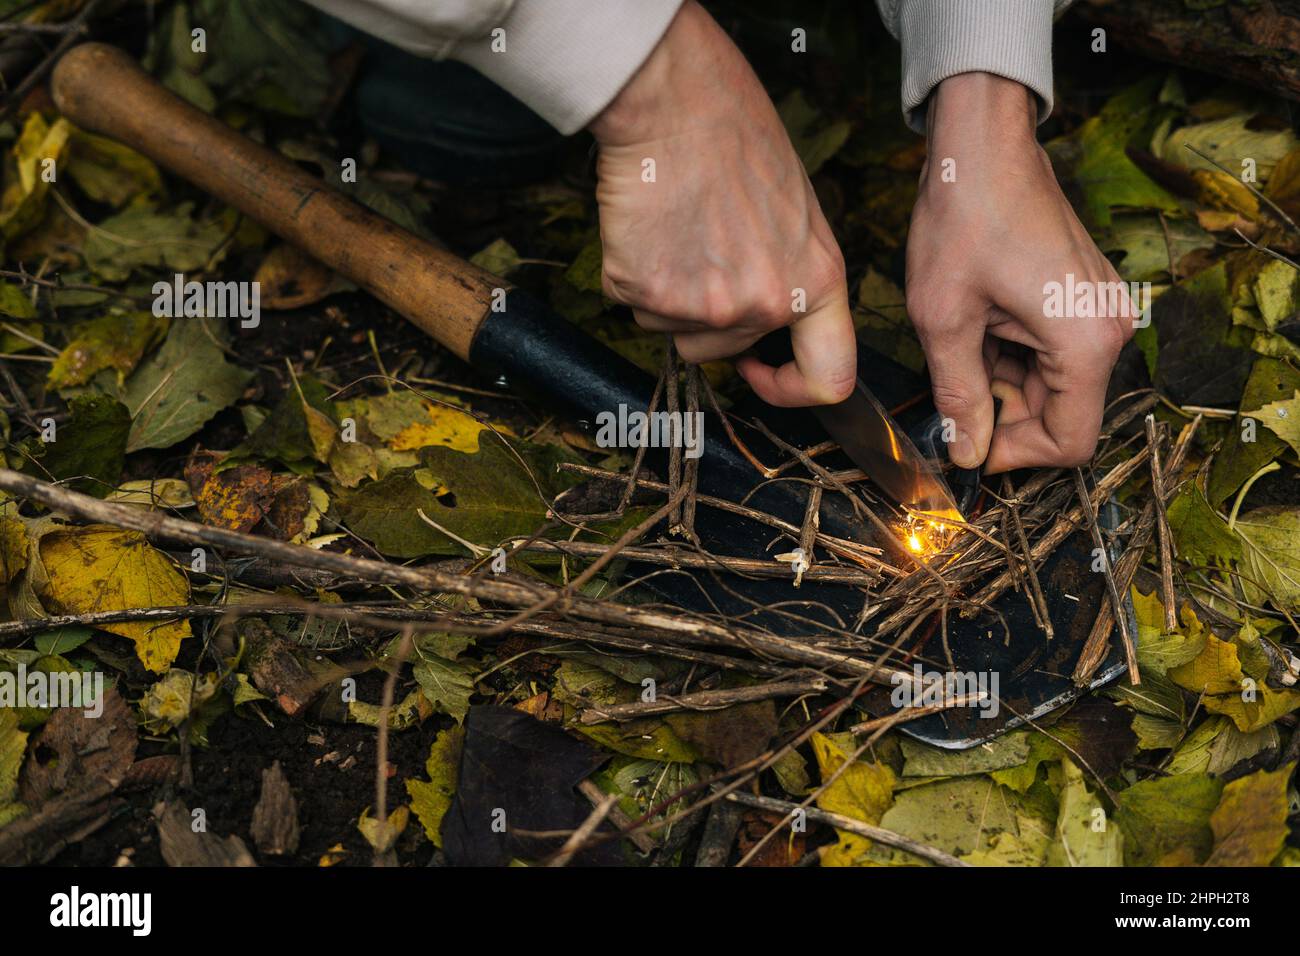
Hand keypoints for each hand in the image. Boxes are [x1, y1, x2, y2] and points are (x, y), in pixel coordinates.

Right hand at [588, 1, 854, 405]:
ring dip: (668, 293)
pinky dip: (631, 271)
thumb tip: (768, 313)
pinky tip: (646, 224)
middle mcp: (764, 304)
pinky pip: (632, 303)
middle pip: (725, 350)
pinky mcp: (646, 294)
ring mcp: (703, 306)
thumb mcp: (796, 211)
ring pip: (674, 330)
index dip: (791, 387)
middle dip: (707, 312)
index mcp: (816, 281)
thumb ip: (787, 272)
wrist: (673, 100)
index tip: (761, 372)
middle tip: (700, 243)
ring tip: (676, 226)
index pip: (830, 378)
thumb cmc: (735, 135)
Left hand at [905, 72, 1134, 471]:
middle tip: (950, 385)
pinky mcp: (1086, 295)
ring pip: (1053, 384)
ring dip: (1002, 381)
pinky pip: (1053, 352)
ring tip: (960, 340)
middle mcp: (1111, 328)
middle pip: (1061, 414)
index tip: (967, 445)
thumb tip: (967, 454)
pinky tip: (978, 324)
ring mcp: (1103, 309)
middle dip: (1002, 414)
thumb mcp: (944, 322)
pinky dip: (1012, 355)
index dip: (1014, 455)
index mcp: (1087, 342)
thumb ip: (959, 397)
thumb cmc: (963, 220)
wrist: (982, 147)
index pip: (1069, 442)